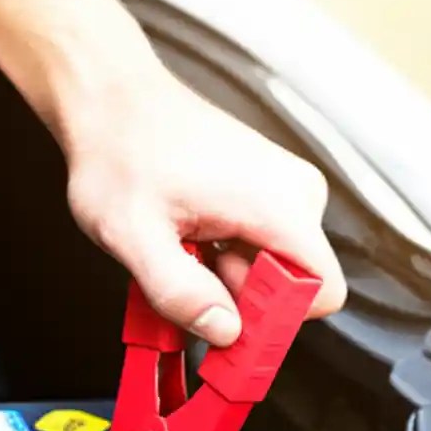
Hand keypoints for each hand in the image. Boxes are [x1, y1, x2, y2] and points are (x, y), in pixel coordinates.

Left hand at [62, 68, 345, 345]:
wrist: (109, 99)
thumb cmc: (118, 153)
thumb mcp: (132, 234)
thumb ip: (179, 290)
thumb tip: (224, 332)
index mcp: (278, 203)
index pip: (321, 292)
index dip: (270, 319)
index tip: (219, 322)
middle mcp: (295, 193)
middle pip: (290, 284)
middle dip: (234, 296)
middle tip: (178, 274)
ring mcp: (283, 187)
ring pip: (269, 266)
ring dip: (220, 275)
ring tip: (174, 245)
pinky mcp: (266, 187)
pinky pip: (258, 244)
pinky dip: (220, 254)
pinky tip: (183, 234)